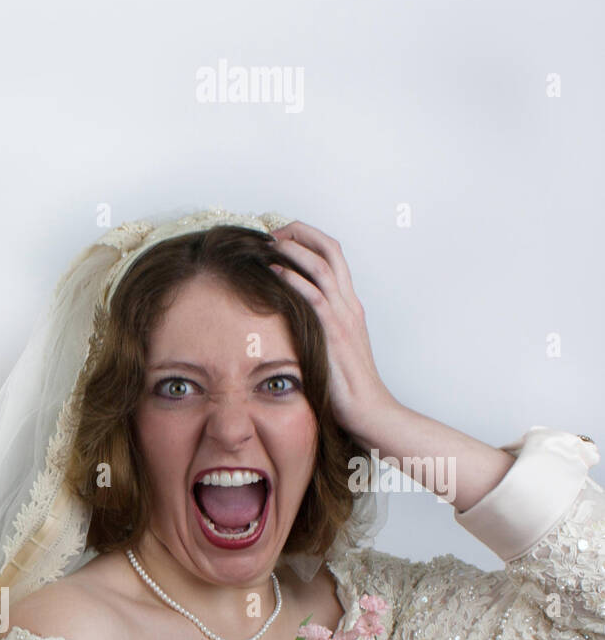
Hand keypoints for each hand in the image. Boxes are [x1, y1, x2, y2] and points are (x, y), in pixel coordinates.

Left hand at [268, 221, 398, 446]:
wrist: (369, 410)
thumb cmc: (347, 386)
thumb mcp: (330, 349)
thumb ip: (315, 330)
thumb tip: (287, 322)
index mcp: (349, 305)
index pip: (333, 256)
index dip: (308, 239)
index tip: (281, 235)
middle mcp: (349, 304)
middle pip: (330, 250)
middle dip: (301, 232)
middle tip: (272, 229)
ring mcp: (344, 317)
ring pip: (322, 267)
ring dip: (295, 249)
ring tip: (270, 241)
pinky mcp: (335, 334)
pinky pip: (316, 297)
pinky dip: (296, 279)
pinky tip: (276, 271)